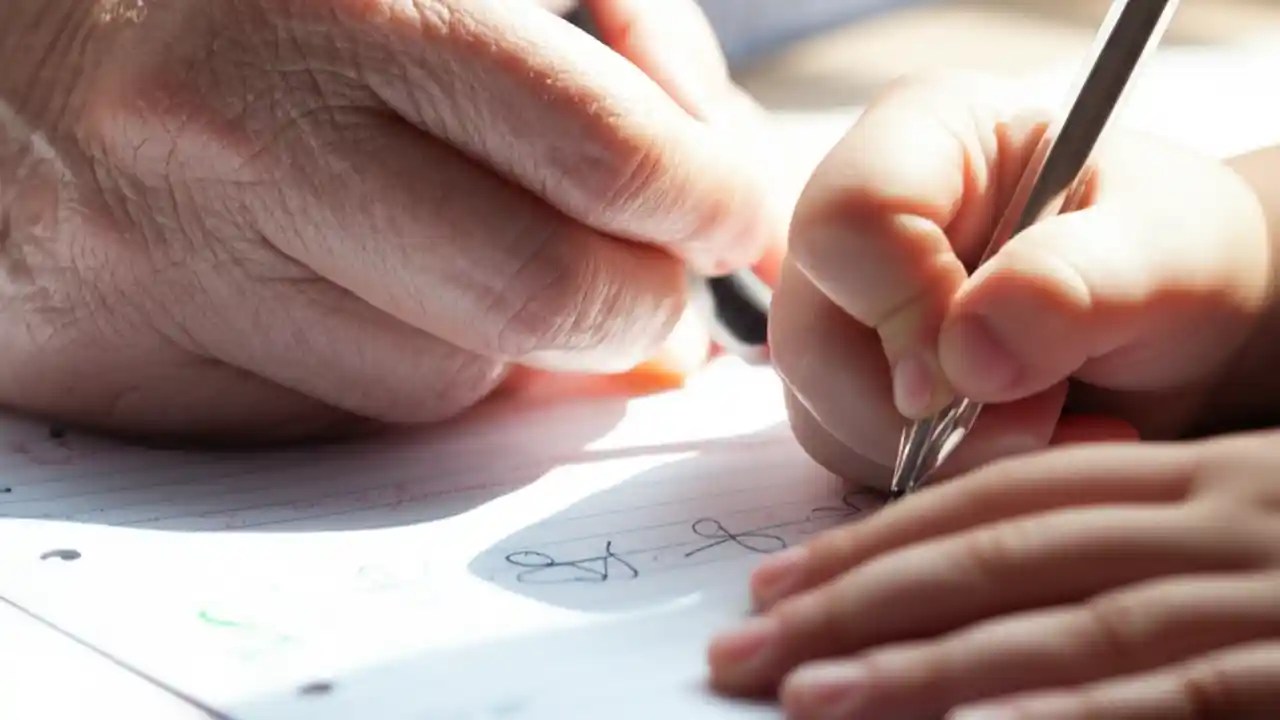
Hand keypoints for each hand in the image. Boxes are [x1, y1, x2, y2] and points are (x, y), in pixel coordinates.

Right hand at [0, 0, 780, 440]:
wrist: (11, 35)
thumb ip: (603, 57)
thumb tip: (718, 240)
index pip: (611, 157)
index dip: (709, 201)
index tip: (723, 211)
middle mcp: (248, 136)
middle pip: (550, 296)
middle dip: (642, 298)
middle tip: (646, 267)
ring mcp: (171, 262)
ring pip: (452, 380)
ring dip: (517, 341)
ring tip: (481, 255)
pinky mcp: (122, 359)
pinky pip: (342, 419)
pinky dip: (405, 371)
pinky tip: (374, 294)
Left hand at [707, 431, 1279, 718]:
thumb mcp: (1249, 535)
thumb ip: (1137, 560)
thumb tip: (994, 628)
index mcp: (1199, 478)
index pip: (1003, 496)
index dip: (880, 535)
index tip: (781, 578)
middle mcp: (1221, 518)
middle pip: (1001, 551)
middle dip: (857, 598)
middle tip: (744, 645)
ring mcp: (1270, 589)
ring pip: (1066, 623)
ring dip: (925, 664)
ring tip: (808, 697)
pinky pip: (1178, 690)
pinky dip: (1068, 715)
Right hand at [769, 74, 1271, 486]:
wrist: (1183, 328)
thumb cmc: (1176, 260)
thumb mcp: (1166, 253)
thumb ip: (1076, 284)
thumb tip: (967, 352)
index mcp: (924, 139)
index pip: (851, 217)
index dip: (904, 306)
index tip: (985, 373)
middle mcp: (861, 225)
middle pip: (812, 333)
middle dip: (921, 412)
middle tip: (1035, 421)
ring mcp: (844, 311)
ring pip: (822, 409)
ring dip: (935, 453)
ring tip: (1046, 428)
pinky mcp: (849, 387)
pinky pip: (848, 453)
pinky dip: (934, 475)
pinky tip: (1016, 447)